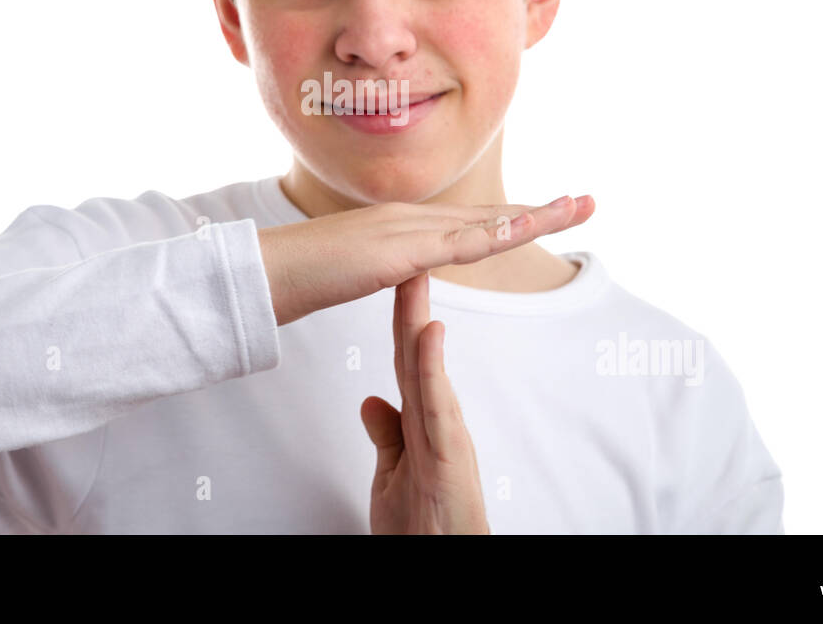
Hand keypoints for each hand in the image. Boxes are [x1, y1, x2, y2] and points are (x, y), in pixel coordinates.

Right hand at [257, 194, 593, 325]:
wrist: (267, 271)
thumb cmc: (303, 275)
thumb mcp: (356, 270)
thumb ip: (384, 267)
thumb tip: (403, 270)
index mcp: (404, 225)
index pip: (470, 222)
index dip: (513, 216)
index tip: (550, 213)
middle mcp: (412, 218)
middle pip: (489, 214)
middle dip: (540, 209)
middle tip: (587, 202)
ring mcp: (407, 229)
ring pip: (485, 223)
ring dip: (536, 215)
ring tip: (579, 208)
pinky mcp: (400, 250)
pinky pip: (460, 244)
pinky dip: (497, 234)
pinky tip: (527, 228)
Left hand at [360, 271, 487, 533]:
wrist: (445, 569)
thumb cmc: (422, 530)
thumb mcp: (393, 476)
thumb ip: (388, 436)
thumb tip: (371, 400)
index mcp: (425, 423)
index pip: (408, 360)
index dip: (401, 318)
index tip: (393, 276)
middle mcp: (439, 422)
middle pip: (419, 354)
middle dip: (411, 304)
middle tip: (407, 254)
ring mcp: (447, 438)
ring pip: (430, 372)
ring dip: (422, 323)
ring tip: (416, 277)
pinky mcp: (451, 458)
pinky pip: (438, 406)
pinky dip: (432, 368)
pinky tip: (429, 334)